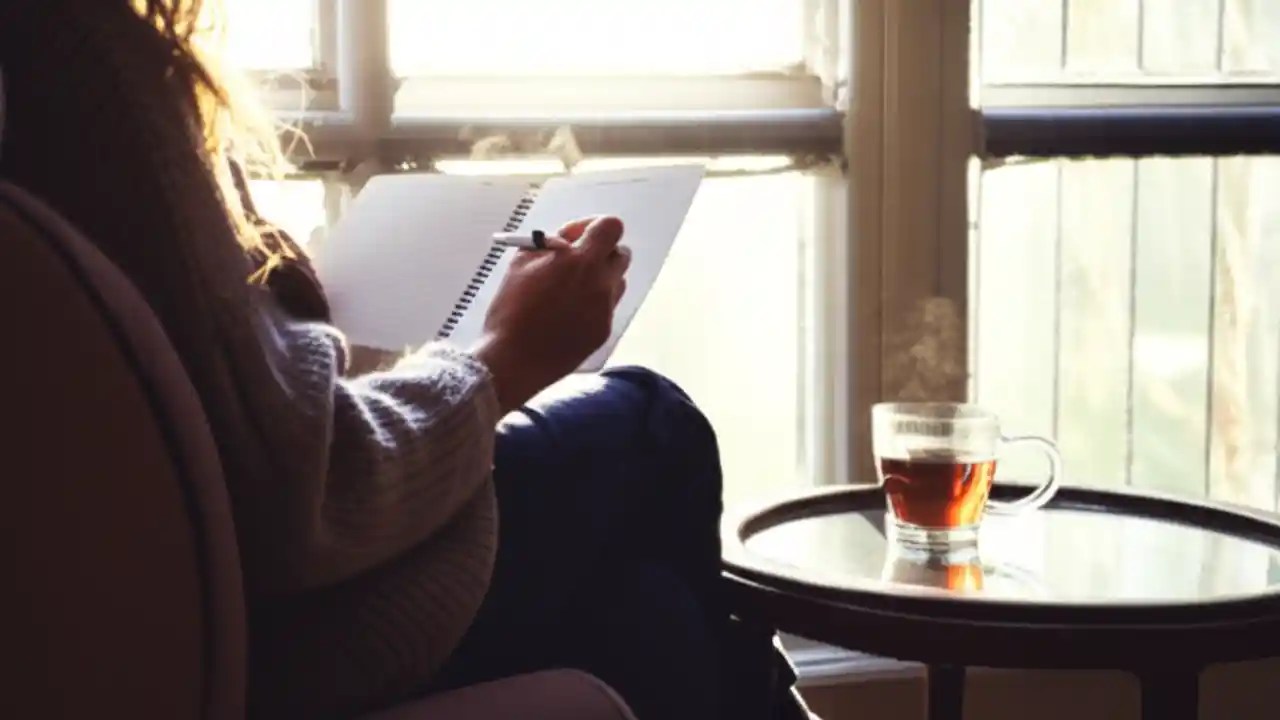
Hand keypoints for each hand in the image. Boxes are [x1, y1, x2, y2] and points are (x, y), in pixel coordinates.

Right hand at [470, 216, 630, 411]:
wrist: (513, 359)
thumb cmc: (510, 312)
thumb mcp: (520, 263)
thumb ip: (547, 245)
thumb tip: (563, 240)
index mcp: (580, 261)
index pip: (611, 226)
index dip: (592, 226)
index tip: (572, 237)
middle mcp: (600, 283)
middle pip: (621, 253)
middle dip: (600, 251)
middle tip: (575, 261)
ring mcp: (605, 309)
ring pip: (617, 281)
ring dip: (599, 278)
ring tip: (570, 289)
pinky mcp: (603, 331)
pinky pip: (607, 308)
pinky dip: (592, 304)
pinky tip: (567, 314)